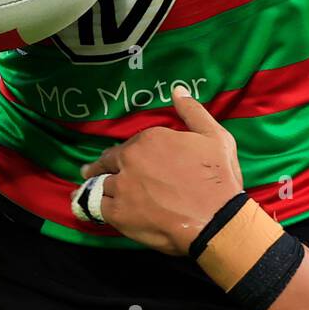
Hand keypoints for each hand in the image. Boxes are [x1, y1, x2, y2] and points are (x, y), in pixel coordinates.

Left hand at [78, 87, 242, 254]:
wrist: (217, 220)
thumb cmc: (218, 177)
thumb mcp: (214, 136)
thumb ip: (192, 111)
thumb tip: (177, 89)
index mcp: (149, 139)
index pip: (130, 145)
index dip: (129, 154)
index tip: (124, 159)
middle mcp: (130, 159)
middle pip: (108, 161)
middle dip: (101, 166)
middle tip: (91, 171)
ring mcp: (122, 187)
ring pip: (101, 185)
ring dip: (100, 187)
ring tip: (91, 191)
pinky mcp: (118, 214)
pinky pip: (98, 208)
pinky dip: (96, 207)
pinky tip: (90, 209)